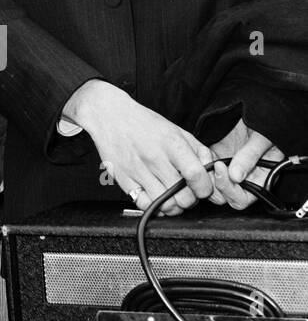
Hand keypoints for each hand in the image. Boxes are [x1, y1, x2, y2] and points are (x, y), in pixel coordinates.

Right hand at [67, 80, 214, 214]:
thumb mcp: (176, 130)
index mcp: (170, 143)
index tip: (202, 187)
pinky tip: (156, 197)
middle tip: (187, 192)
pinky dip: (154, 206)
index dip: (205, 187)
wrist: (108, 114)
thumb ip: (198, 150)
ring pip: (166, 204)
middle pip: (184, 196)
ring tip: (172, 195)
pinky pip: (144, 204)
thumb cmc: (144, 122)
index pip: (197, 175)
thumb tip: (213, 170)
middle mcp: (154, 157)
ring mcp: (137, 169)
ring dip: (174, 205)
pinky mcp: (123, 179)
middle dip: (191, 199)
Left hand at [209, 121, 283, 210]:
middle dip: (215, 184)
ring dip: (206, 175)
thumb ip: (250, 157)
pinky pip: (204, 169)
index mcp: (258, 180)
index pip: (242, 199)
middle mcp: (242, 180)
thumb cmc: (264, 125)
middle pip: (224, 196)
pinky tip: (201, 151)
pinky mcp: (215, 160)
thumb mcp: (261, 139)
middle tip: (213, 164)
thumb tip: (236, 176)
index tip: (223, 169)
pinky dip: (200, 164)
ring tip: (205, 156)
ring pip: (211, 185)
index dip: (231, 190)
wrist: (253, 110)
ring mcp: (227, 170)